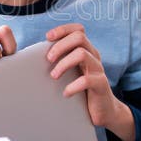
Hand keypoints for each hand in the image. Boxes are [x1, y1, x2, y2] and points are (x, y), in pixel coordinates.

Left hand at [46, 23, 134, 140]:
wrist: (105, 111)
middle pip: (79, 37)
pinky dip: (72, 86)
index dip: (63, 30)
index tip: (48, 37)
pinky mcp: (101, 85)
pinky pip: (87, 80)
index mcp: (87, 51)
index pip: (78, 30)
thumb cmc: (84, 90)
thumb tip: (35, 55)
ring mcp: (99, 70)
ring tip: (54, 76)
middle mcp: (94, 56)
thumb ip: (62, 61)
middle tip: (48, 59)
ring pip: (82, 54)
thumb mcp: (74, 72)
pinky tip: (65, 93)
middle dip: (60, 46)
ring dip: (63, 64)